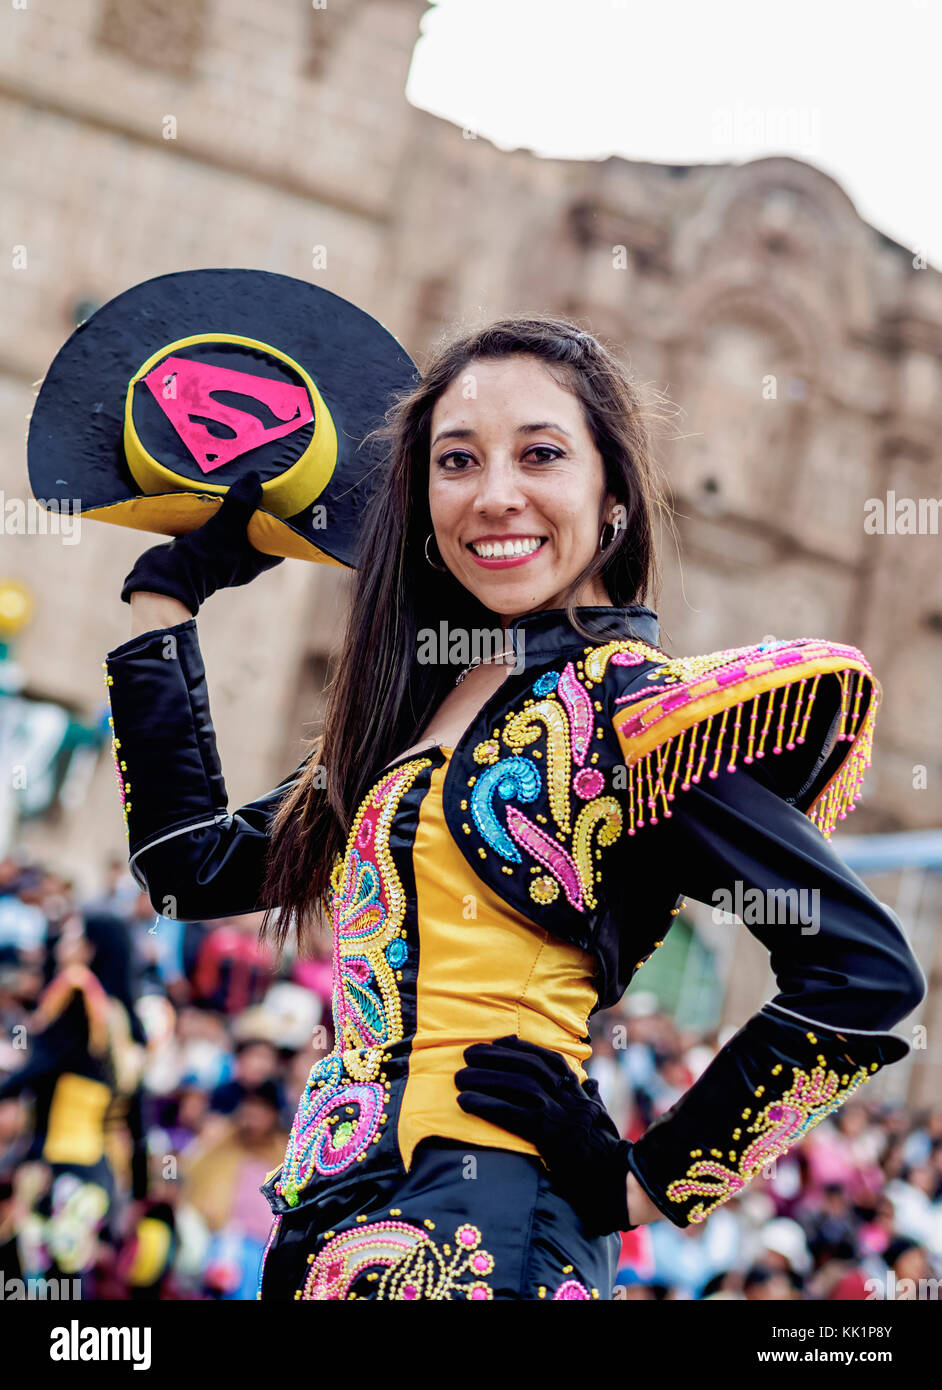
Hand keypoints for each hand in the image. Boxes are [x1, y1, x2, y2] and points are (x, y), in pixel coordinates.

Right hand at [120, 471, 283, 614]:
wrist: (164, 576)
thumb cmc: (202, 557)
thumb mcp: (226, 528)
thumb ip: (241, 504)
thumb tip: (255, 478)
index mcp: (252, 563)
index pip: (276, 546)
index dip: (282, 528)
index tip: (285, 507)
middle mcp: (237, 560)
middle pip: (253, 534)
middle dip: (256, 513)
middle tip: (261, 489)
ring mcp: (217, 554)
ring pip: (231, 529)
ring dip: (233, 510)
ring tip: (239, 485)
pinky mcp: (198, 547)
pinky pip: (210, 528)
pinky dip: (212, 513)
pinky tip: (213, 493)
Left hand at [455, 1034, 633, 1237]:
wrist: (618, 1180)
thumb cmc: (609, 1152)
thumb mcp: (602, 1118)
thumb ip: (592, 1099)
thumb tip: (591, 1084)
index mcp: (578, 1091)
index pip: (547, 1058)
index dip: (520, 1047)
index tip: (498, 1041)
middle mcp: (569, 1096)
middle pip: (527, 1066)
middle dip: (495, 1056)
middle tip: (468, 1054)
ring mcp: (560, 1114)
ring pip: (517, 1085)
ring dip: (485, 1078)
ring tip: (460, 1077)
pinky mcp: (549, 1135)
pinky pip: (512, 1114)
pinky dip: (487, 1105)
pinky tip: (465, 1102)